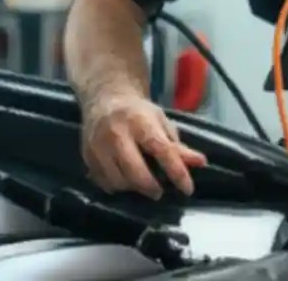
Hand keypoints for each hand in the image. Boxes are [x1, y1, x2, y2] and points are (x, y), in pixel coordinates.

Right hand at [80, 89, 207, 198]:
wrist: (104, 97)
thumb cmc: (137, 113)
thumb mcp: (160, 122)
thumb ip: (178, 145)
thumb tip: (200, 162)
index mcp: (140, 121)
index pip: (161, 150)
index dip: (177, 171)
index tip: (187, 189)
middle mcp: (116, 133)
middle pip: (136, 172)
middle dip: (152, 187)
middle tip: (159, 191)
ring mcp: (98, 144)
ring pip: (118, 181)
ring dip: (133, 188)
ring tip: (141, 183)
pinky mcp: (87, 154)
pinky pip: (103, 182)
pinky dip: (117, 186)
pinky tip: (124, 179)